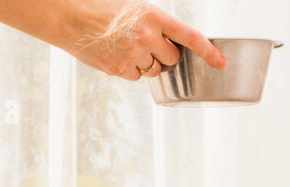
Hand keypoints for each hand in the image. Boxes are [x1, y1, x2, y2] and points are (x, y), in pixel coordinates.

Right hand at [72, 2, 226, 79]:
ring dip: (145, 62)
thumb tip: (169, 44)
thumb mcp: (133, 7)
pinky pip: (136, 76)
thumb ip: (154, 25)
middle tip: (143, 41)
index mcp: (154, 16)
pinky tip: (114, 53)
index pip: (191, 36)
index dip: (209, 52)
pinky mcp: (121, 70)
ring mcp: (135, 55)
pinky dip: (129, 69)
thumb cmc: (100, 7)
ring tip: (123, 44)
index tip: (221, 64)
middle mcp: (148, 36)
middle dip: (163, 54)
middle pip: (172, 58)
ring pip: (154, 69)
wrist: (67, 15)